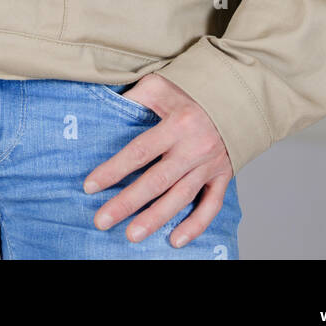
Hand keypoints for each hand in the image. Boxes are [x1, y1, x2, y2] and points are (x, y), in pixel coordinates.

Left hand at [83, 72, 232, 247]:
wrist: (235, 96)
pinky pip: (211, 206)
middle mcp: (194, 146)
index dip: (113, 169)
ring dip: (155, 219)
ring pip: (180, 197)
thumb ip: (135, 97)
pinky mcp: (223, 176)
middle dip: (128, 202)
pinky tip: (175, 240)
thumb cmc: (191, 90)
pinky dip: (195, 225)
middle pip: (157, 180)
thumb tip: (107, 108)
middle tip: (102, 220)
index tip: (90, 186)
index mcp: (177, 123)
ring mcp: (210, 164)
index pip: (139, 151)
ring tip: (132, 235)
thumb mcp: (161, 85)